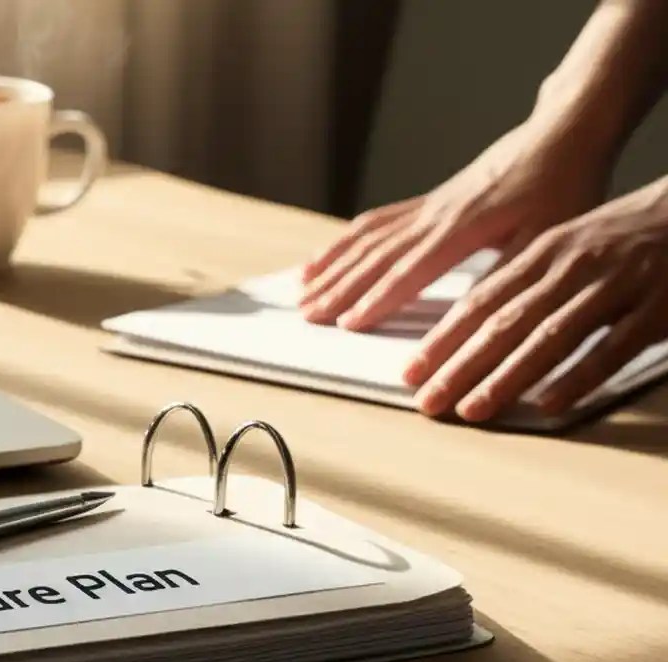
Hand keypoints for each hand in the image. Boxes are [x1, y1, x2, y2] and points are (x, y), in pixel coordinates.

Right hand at [300, 122, 611, 330]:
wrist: (561, 135)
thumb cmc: (564, 186)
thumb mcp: (547, 236)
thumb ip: (507, 274)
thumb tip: (473, 314)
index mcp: (462, 227)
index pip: (410, 270)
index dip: (378, 298)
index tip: (348, 323)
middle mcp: (434, 216)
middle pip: (375, 256)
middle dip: (339, 288)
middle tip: (307, 314)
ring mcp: (426, 207)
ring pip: (366, 239)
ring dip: (332, 266)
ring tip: (301, 289)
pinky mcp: (427, 202)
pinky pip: (375, 223)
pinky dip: (344, 242)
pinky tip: (325, 256)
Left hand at [404, 176, 667, 420]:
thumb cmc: (627, 235)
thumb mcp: (569, 245)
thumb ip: (525, 282)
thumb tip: (474, 324)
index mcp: (545, 251)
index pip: (481, 301)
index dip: (443, 338)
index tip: (412, 371)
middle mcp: (573, 266)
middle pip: (505, 323)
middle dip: (460, 365)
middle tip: (428, 401)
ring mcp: (616, 285)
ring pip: (550, 337)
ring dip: (507, 377)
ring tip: (473, 408)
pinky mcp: (658, 307)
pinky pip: (612, 348)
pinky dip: (578, 376)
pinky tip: (548, 403)